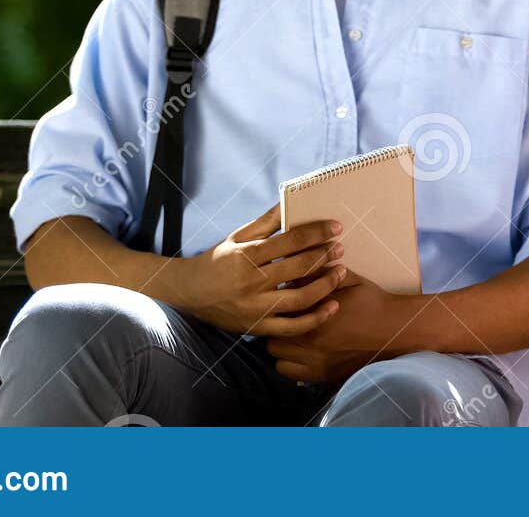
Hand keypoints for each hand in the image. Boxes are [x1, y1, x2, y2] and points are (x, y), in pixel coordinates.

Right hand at [167, 201, 347, 336]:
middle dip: (324, 256)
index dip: (316, 233)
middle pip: (298, 268)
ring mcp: (254, 308)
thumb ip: (267, 222)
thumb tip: (291, 200)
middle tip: (341, 249)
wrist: (187, 292)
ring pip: (299, 299)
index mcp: (247, 255)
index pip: (290, 241)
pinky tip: (333, 307)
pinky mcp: (257, 327)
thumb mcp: (238, 236)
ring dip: (325, 286)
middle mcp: (251, 282)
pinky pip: (292, 328)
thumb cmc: (218, 260)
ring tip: (341, 273)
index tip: (336, 227)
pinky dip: (315, 319)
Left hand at [265, 271, 419, 383]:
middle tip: (285, 317)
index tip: (284, 300)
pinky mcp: (322, 375)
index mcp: (315, 313)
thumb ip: (321, 273)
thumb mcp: (349, 280)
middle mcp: (311, 340)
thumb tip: (297, 268)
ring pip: (275, 354)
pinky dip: (288, 363)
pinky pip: (287, 372)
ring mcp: (315, 361)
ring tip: (291, 335)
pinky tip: (299, 353)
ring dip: (280, 344)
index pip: (279, 308)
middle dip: (276, 324)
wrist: (394, 330)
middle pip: (272, 333)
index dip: (278, 303)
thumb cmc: (373, 302)